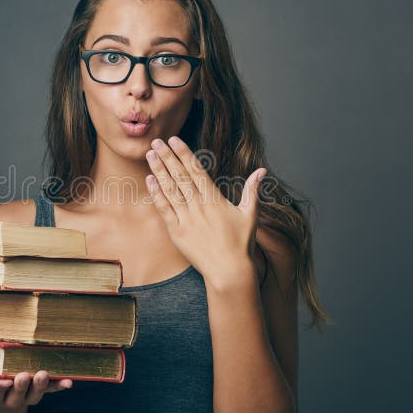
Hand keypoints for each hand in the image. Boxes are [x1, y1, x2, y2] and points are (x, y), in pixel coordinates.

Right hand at [0, 367, 72, 409]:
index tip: (2, 382)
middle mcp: (10, 397)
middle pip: (17, 395)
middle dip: (21, 386)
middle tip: (23, 376)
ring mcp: (25, 394)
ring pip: (34, 393)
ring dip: (40, 385)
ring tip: (41, 374)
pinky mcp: (37, 389)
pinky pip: (50, 389)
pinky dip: (58, 386)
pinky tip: (68, 382)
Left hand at [144, 135, 265, 290]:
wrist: (229, 272)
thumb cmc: (241, 244)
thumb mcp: (250, 215)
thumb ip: (253, 190)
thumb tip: (262, 171)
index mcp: (216, 199)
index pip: (197, 170)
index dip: (184, 153)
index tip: (174, 140)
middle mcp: (200, 206)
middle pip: (180, 176)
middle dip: (167, 157)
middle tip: (156, 140)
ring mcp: (187, 219)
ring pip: (170, 190)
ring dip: (159, 170)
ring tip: (150, 154)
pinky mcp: (178, 233)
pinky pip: (164, 209)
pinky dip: (157, 194)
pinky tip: (150, 180)